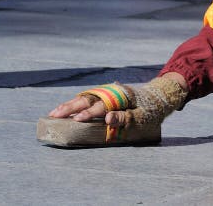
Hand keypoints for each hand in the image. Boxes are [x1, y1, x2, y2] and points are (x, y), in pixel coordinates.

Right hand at [48, 73, 187, 125]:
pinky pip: (89, 97)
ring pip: (86, 97)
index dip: (90, 113)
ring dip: (70, 104)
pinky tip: (65, 108)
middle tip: (54, 116)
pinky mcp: (106, 95)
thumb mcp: (142, 117)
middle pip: (89, 99)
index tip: (77, 120)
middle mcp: (112, 92)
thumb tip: (107, 119)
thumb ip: (125, 118)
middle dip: (71, 107)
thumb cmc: (151, 111)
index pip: (102, 106)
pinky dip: (76, 102)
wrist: (159, 97)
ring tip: (54, 113)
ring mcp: (108, 92)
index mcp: (122, 97)